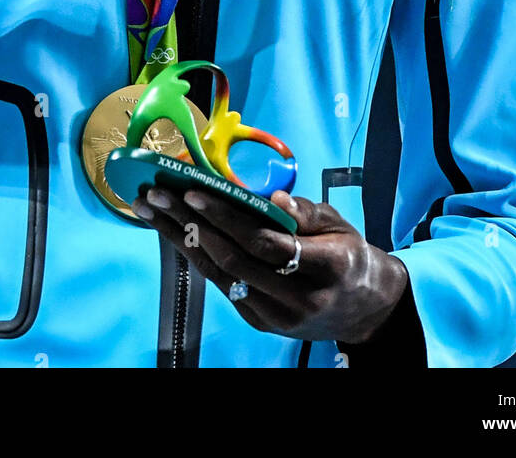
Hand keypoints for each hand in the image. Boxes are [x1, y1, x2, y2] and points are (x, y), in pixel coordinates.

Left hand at [133, 186, 408, 343]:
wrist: (364, 310)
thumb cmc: (349, 255)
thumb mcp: (337, 224)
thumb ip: (304, 212)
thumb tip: (272, 198)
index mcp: (326, 267)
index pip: (265, 242)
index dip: (227, 218)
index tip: (193, 191)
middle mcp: (298, 298)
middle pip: (233, 260)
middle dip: (189, 223)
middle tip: (155, 195)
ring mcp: (276, 317)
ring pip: (221, 276)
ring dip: (181, 240)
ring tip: (151, 211)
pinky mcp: (261, 323)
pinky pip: (224, 286)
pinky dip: (197, 257)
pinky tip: (174, 232)